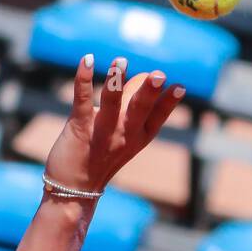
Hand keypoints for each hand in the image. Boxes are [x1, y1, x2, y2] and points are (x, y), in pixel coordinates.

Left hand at [43, 54, 184, 194]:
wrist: (72, 191)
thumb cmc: (99, 160)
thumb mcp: (124, 140)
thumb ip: (134, 112)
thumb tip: (143, 80)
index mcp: (138, 138)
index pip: (158, 117)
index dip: (168, 102)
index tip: (179, 87)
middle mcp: (123, 135)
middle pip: (140, 109)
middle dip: (149, 91)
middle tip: (159, 76)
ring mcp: (101, 131)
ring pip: (112, 101)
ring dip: (116, 79)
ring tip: (121, 60)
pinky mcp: (79, 127)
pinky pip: (83, 99)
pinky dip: (83, 78)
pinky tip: (87, 59)